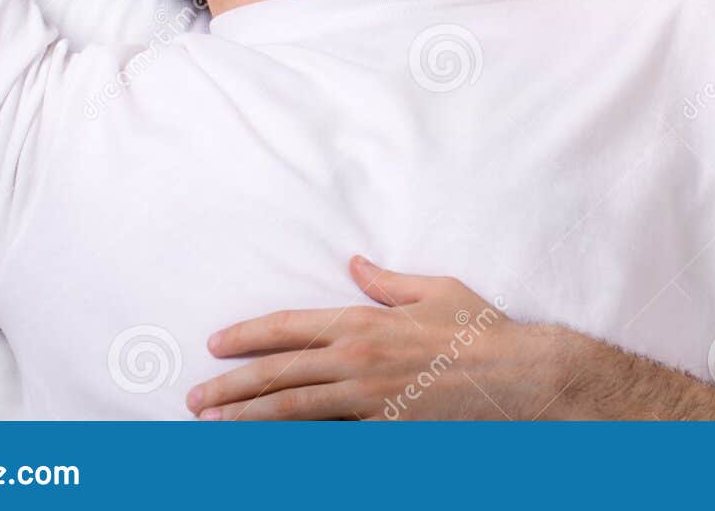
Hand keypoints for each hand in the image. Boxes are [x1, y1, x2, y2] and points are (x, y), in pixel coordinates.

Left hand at [188, 257, 558, 420]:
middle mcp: (358, 361)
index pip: (290, 328)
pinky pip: (327, 441)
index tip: (216, 345)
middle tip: (195, 398)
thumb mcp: (434, 289)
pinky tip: (268, 450)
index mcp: (365, 321)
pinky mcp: (384, 433)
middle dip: (230, 386)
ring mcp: (368, 402)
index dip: (248, 336)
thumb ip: (386, 280)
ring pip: (292, 412)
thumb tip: (354, 263)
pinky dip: (293, 445)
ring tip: (213, 426)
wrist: (520, 378)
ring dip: (246, 419)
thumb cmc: (480, 330)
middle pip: (278, 374)